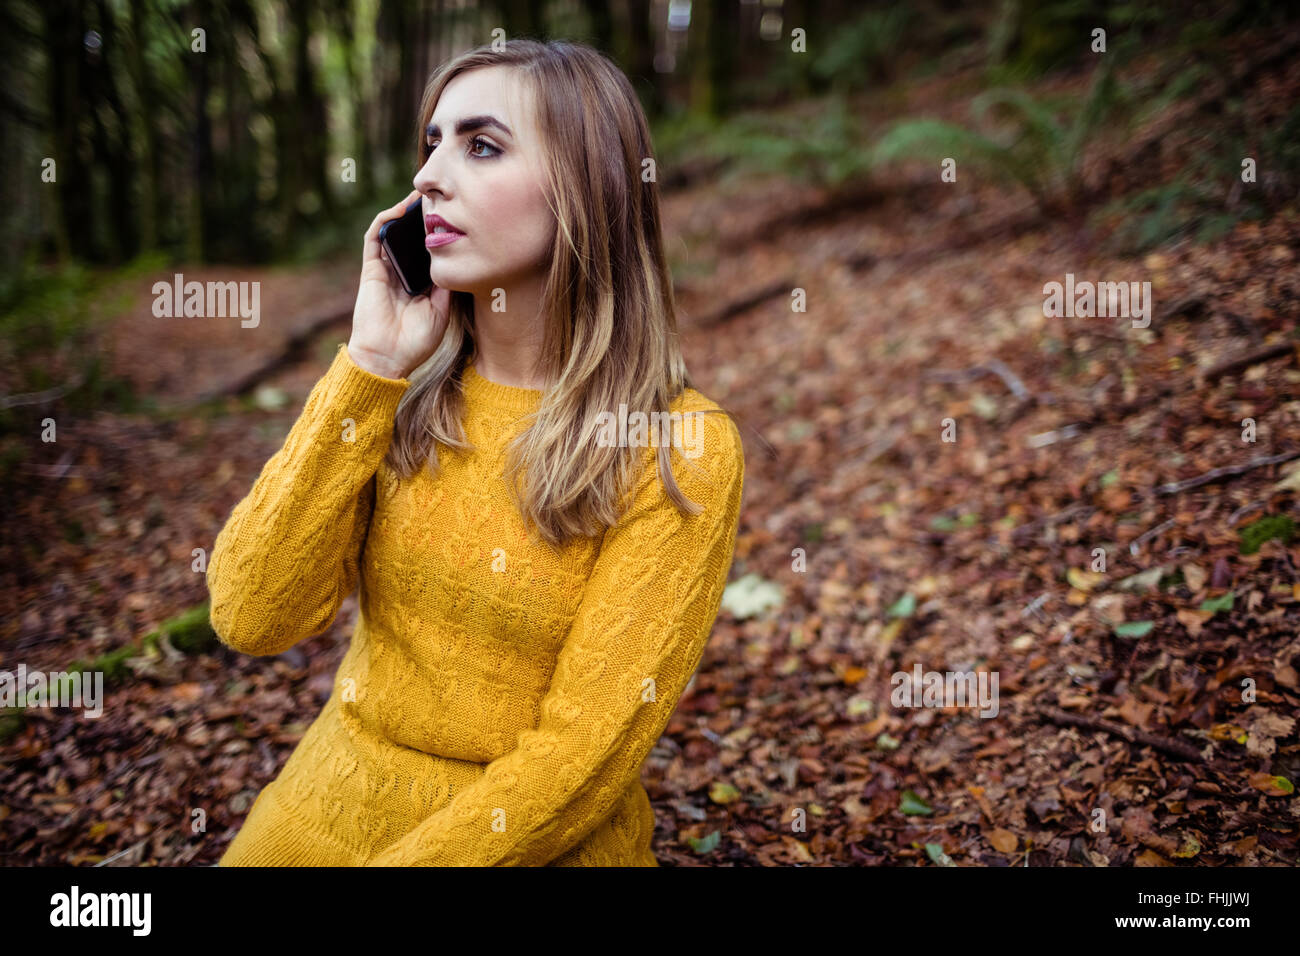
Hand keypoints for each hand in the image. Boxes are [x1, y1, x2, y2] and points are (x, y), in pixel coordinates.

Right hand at [348, 189, 451, 379]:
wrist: (387, 358)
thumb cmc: (415, 342)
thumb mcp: (441, 312)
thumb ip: (447, 286)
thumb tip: (458, 261)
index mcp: (418, 284)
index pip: (428, 252)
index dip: (438, 234)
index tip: (456, 218)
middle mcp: (401, 273)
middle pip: (411, 238)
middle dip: (423, 218)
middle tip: (440, 199)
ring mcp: (385, 269)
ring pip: (393, 232)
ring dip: (404, 212)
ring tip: (422, 196)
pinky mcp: (370, 269)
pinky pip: (375, 237)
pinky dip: (386, 219)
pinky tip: (401, 208)